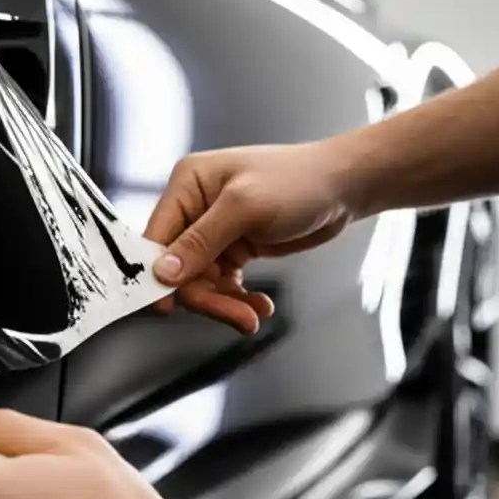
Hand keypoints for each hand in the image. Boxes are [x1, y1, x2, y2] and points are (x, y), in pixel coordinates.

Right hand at [144, 142, 355, 330]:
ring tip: (252, 316)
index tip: (164, 308)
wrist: (343, 187)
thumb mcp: (245, 208)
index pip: (156, 237)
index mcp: (188, 185)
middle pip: (179, 267)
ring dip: (225, 303)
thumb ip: (201, 241)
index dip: (155, 274)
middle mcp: (195, 208)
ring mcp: (214, 231)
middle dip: (205, 296)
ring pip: (202, 281)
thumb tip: (161, 273)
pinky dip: (238, 299)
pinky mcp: (234, 248)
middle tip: (234, 316)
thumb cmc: (298, 181)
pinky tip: (259, 307)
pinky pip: (223, 284)